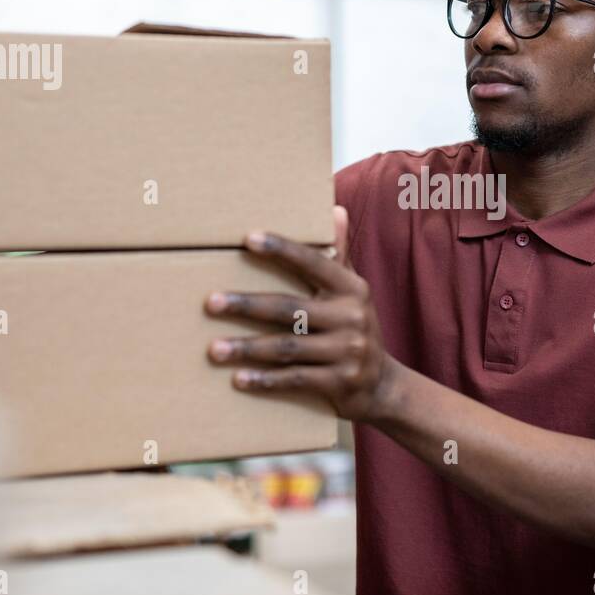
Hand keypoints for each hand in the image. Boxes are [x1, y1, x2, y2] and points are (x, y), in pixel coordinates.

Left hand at [204, 206, 395, 422]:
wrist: (382, 384)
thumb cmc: (354, 328)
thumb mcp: (352, 292)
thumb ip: (339, 254)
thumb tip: (335, 209)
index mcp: (352, 289)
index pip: (313, 263)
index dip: (281, 250)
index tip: (247, 239)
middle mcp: (352, 317)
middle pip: (290, 308)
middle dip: (247, 305)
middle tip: (211, 302)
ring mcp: (348, 351)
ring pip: (287, 347)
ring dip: (247, 348)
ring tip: (214, 348)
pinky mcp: (340, 381)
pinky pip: (295, 379)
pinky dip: (265, 380)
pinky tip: (238, 379)